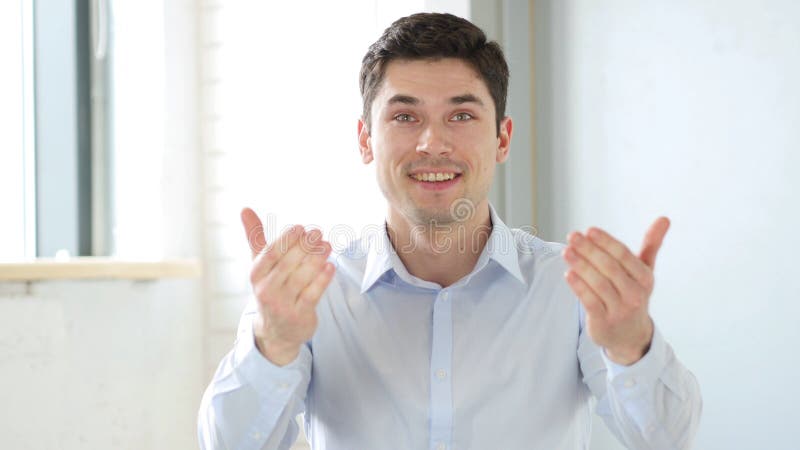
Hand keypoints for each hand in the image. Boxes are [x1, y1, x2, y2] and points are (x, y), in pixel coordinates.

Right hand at [241, 207, 335, 365]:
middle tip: (318, 233)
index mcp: (255, 275)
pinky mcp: (298, 315)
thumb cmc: (270, 288)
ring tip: (327, 245)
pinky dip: (322, 280)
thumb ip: (255, 237)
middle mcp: (265, 290)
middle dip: (304, 247)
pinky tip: (331, 266)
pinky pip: (312, 295)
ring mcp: (282, 305)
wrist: (277, 331)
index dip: (286, 240)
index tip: (301, 228)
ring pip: (301, 278)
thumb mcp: (260, 265)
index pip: (270, 254)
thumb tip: (245, 209)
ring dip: (315, 259)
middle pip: (287, 264)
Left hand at [562, 217, 669, 364]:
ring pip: (598, 283)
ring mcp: (619, 310)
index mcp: (645, 278)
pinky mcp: (604, 322)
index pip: (624, 256)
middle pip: (609, 267)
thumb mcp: (644, 272)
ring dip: (580, 265)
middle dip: (589, 250)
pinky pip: (590, 302)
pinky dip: (579, 287)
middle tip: (572, 236)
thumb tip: (664, 218)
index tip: (589, 230)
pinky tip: (568, 274)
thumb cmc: (634, 295)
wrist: (631, 336)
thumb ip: (651, 245)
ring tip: (566, 251)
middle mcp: (635, 294)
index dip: (606, 242)